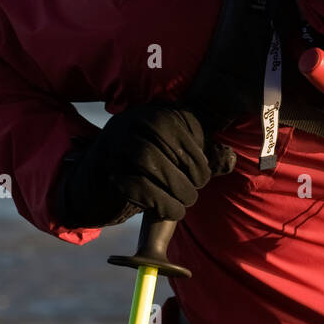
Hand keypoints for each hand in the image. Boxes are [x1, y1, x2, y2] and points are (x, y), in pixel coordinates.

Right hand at [55, 103, 235, 228]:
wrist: (95, 186)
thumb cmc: (143, 172)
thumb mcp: (172, 157)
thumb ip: (197, 156)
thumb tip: (229, 160)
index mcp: (149, 113)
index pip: (178, 124)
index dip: (196, 153)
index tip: (203, 176)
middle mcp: (128, 122)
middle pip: (162, 142)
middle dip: (185, 172)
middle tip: (194, 192)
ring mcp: (112, 145)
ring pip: (146, 160)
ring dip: (173, 187)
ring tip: (184, 203)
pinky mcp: (103, 172)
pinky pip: (133, 184)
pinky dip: (158, 201)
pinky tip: (170, 211)